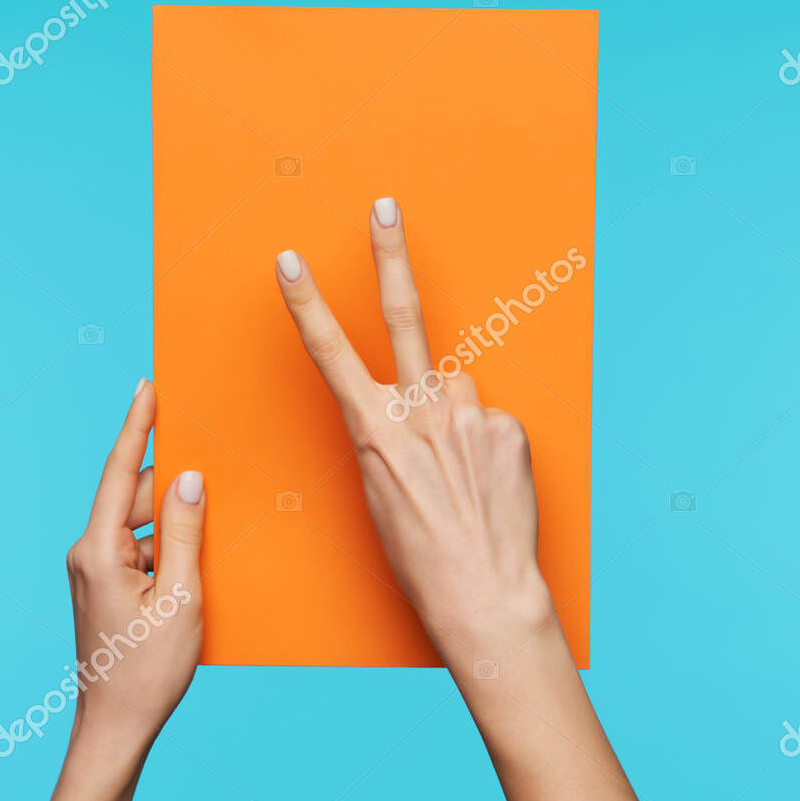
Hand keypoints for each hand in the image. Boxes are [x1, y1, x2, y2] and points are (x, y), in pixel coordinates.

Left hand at [64, 380, 205, 762]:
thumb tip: (189, 479)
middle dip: (173, 492)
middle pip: (134, 499)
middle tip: (215, 487)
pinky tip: (193, 575)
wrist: (116, 728)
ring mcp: (92, 573)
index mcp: (98, 550)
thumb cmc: (147, 671)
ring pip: (139, 527)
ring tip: (206, 552)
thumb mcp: (181, 597)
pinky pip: (138, 552)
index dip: (136, 426)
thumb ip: (184, 532)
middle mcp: (87, 554)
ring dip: (173, 529)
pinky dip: (166, 553)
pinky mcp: (103, 589)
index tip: (146, 386)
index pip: (118, 471)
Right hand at [272, 197, 556, 676]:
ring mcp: (470, 417)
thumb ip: (397, 434)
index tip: (290, 260)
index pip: (332, 353)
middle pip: (404, 316)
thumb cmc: (420, 556)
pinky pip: (490, 424)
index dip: (306, 304)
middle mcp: (422, 413)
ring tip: (458, 475)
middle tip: (385, 207)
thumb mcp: (381, 493)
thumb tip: (426, 403)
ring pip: (456, 391)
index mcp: (376, 431)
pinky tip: (485, 486)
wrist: (483, 593)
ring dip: (453, 419)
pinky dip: (486, 447)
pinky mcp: (509, 429)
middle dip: (390, 256)